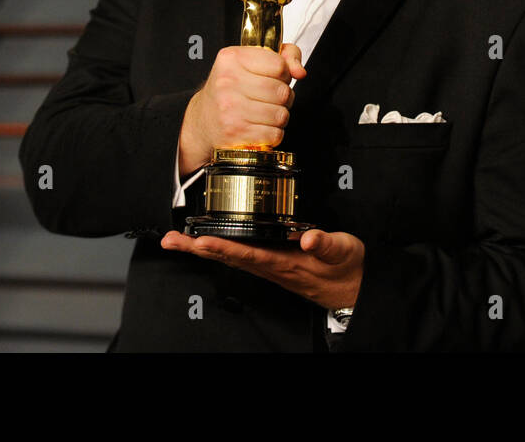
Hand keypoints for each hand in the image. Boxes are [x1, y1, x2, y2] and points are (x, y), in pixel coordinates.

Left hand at [161, 228, 363, 310]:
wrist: (353, 288)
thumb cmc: (346, 268)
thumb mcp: (342, 251)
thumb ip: (324, 243)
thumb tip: (308, 236)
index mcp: (285, 263)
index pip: (246, 254)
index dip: (221, 247)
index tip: (198, 241)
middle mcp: (272, 267)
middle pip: (228, 257)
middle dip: (198, 249)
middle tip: (171, 241)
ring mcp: (270, 266)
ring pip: (231, 257)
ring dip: (204, 249)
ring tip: (180, 241)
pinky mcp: (273, 263)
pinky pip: (240, 255)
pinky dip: (221, 248)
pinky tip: (209, 243)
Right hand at [177, 43, 305, 173]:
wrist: (203, 120)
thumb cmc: (230, 90)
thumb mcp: (251, 62)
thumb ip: (284, 56)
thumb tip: (300, 71)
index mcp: (232, 58)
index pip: (279, 65)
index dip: (283, 74)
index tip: (273, 77)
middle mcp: (228, 82)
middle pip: (282, 91)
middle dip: (283, 98)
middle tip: (269, 98)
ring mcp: (230, 108)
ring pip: (281, 114)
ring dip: (279, 117)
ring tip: (264, 113)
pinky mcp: (235, 132)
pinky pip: (274, 134)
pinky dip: (272, 133)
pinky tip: (259, 127)